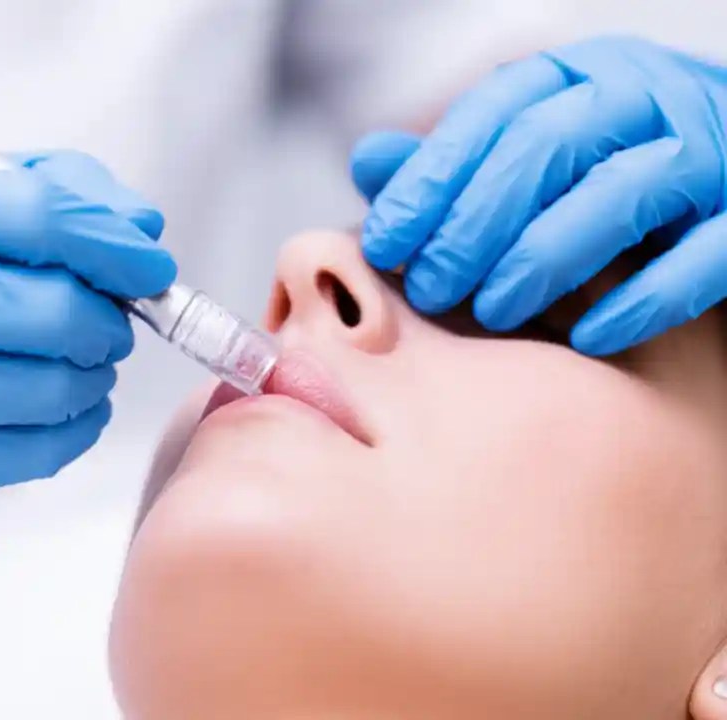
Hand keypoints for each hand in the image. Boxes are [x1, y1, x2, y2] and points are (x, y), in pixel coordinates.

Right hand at [0, 151, 174, 544]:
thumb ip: (37, 194)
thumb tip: (138, 227)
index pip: (43, 218)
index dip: (116, 243)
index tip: (147, 258)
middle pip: (57, 314)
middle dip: (105, 316)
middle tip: (102, 312)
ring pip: (52, 392)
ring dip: (88, 373)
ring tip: (72, 354)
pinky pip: (30, 454)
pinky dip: (68, 426)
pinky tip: (57, 403)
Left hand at [354, 37, 726, 354]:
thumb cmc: (607, 173)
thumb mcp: (531, 157)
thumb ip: (457, 161)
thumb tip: (370, 161)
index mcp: (577, 77)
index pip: (491, 115)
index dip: (429, 179)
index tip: (381, 243)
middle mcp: (643, 95)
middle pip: (545, 148)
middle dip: (474, 223)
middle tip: (430, 288)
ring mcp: (705, 148)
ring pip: (620, 195)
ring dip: (544, 259)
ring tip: (492, 313)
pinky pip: (702, 255)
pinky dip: (642, 300)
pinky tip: (588, 339)